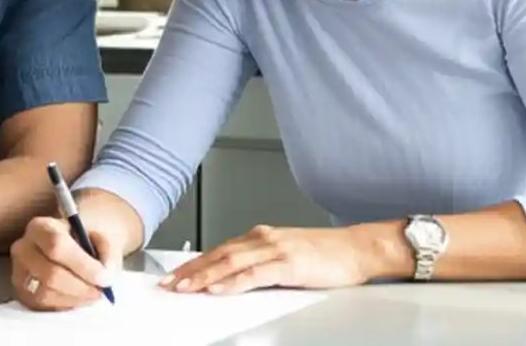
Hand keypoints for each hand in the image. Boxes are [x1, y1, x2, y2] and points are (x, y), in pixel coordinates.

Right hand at [9, 216, 121, 310]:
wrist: (69, 248)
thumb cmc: (83, 242)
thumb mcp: (99, 237)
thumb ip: (107, 251)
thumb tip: (106, 275)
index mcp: (40, 227)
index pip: (57, 246)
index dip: (82, 265)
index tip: (104, 277)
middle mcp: (23, 249)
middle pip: (50, 274)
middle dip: (81, 287)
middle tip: (101, 291)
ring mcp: (19, 273)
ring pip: (47, 294)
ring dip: (75, 298)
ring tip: (92, 293)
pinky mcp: (21, 294)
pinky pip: (44, 307)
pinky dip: (66, 305)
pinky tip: (78, 297)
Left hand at [161, 225, 368, 295]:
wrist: (357, 248)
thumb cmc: (327, 254)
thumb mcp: (287, 254)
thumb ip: (261, 262)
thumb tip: (235, 278)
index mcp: (262, 236)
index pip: (220, 249)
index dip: (195, 263)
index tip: (175, 275)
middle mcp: (264, 239)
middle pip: (218, 254)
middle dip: (191, 270)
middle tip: (168, 283)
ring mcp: (276, 250)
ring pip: (231, 263)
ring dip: (204, 276)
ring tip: (184, 287)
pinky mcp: (289, 264)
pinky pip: (254, 274)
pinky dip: (232, 282)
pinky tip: (218, 289)